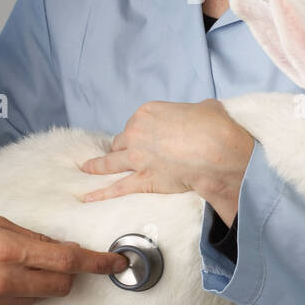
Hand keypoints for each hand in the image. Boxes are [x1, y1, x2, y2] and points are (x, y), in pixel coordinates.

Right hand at [0, 216, 128, 304]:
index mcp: (8, 250)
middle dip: (68, 273)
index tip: (116, 263)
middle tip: (60, 260)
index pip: (65, 260)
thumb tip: (63, 249)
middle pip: (61, 284)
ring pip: (42, 296)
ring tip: (15, 267)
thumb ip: (32, 238)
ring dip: (42, 282)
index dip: (95, 263)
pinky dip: (20, 293)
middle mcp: (6, 280)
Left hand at [79, 99, 254, 225]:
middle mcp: (136, 133)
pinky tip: (88, 197)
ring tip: (88, 168)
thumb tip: (202, 115)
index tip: (147, 138)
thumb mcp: (205, 107)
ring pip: (111, 161)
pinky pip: (117, 188)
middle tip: (126, 155)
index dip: (141, 133)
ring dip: (98, 165)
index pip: (136, 124)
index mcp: (147, 112)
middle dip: (124, 148)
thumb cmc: (213, 127)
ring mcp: (137, 158)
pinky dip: (101, 193)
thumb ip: (195, 112)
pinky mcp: (143, 180)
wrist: (215, 150)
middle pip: (122, 142)